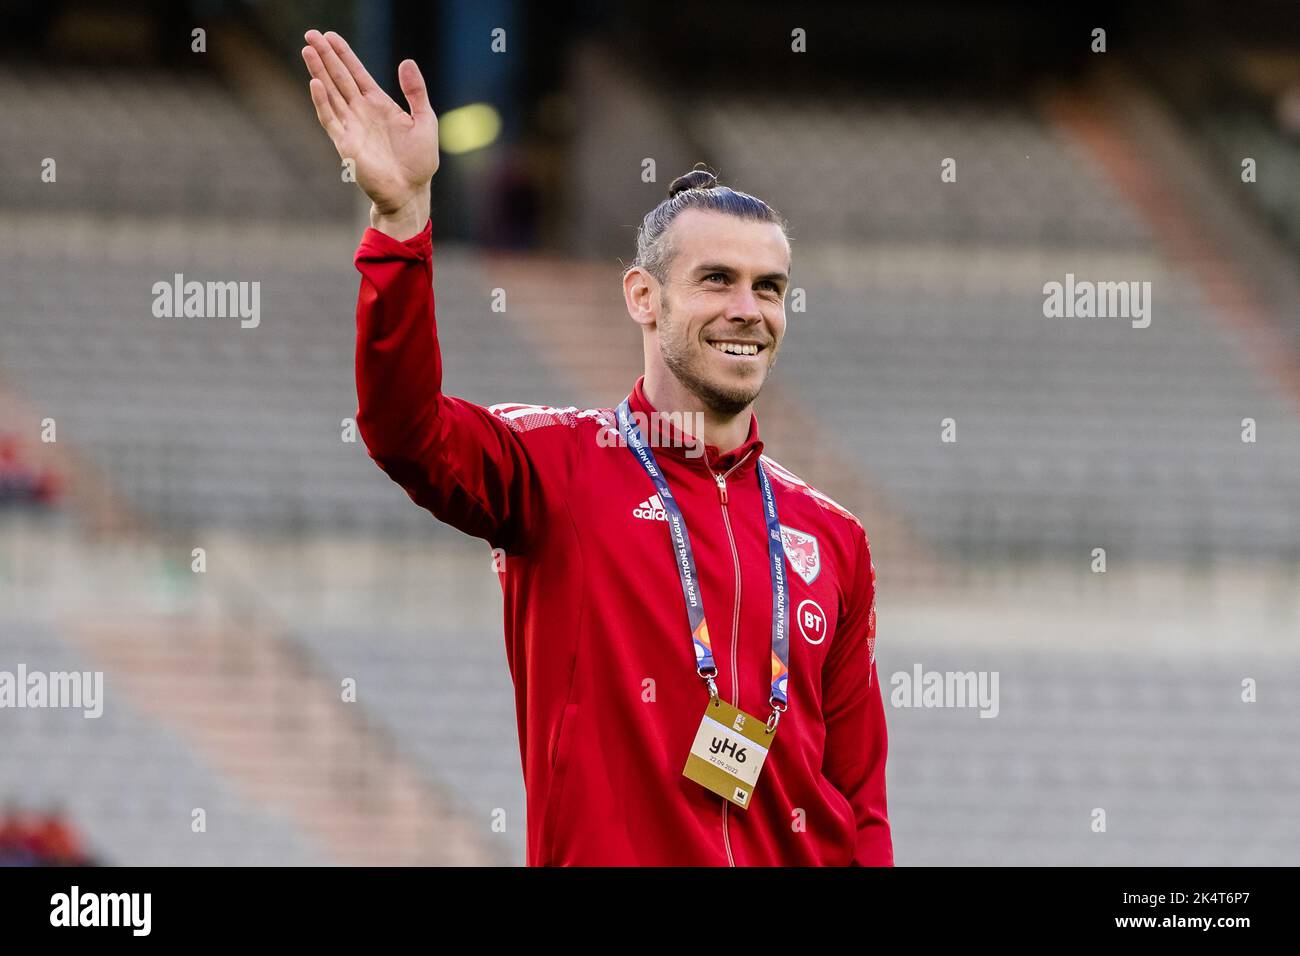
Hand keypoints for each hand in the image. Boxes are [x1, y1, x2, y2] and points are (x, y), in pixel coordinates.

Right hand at [301, 29, 437, 238]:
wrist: (411, 192)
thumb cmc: (419, 161)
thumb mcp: (425, 120)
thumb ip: (416, 92)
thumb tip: (406, 62)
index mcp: (379, 104)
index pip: (357, 73)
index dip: (344, 54)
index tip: (330, 35)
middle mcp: (361, 112)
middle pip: (339, 77)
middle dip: (325, 56)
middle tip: (311, 33)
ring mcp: (351, 126)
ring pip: (331, 93)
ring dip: (319, 72)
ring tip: (308, 50)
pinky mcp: (345, 143)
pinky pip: (330, 118)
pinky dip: (322, 101)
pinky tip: (316, 83)